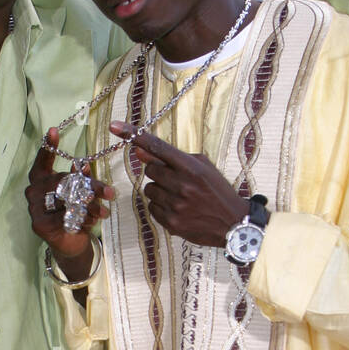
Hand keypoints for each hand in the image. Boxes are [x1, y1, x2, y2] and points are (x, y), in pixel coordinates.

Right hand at [25, 128, 113, 279]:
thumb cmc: (75, 213)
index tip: (53, 130)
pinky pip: (63, 217)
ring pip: (66, 200)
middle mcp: (33, 191)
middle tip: (109, 193)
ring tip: (104, 212)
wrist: (69, 243)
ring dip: (89, 207)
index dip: (48, 146)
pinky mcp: (39, 224)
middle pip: (63, 181)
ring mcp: (34, 208)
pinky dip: (81, 220)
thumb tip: (84, 166)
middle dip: (90, 188)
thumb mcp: (80, 194)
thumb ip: (81, 180)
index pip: (43, 161)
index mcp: (40, 179)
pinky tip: (91, 223)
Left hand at [110, 122, 245, 245]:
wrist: (233, 223)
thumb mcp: (201, 167)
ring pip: (149, 190)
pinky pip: (152, 208)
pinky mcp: (172, 222)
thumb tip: (139, 151)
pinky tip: (178, 209)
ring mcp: (176, 205)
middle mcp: (182, 185)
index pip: (156, 146)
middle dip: (158, 173)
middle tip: (176, 180)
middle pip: (149, 170)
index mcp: (191, 167)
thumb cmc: (217, 191)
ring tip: (180, 196)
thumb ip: (170, 158)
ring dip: (160, 191)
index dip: (133, 135)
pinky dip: (161, 207)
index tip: (114, 126)